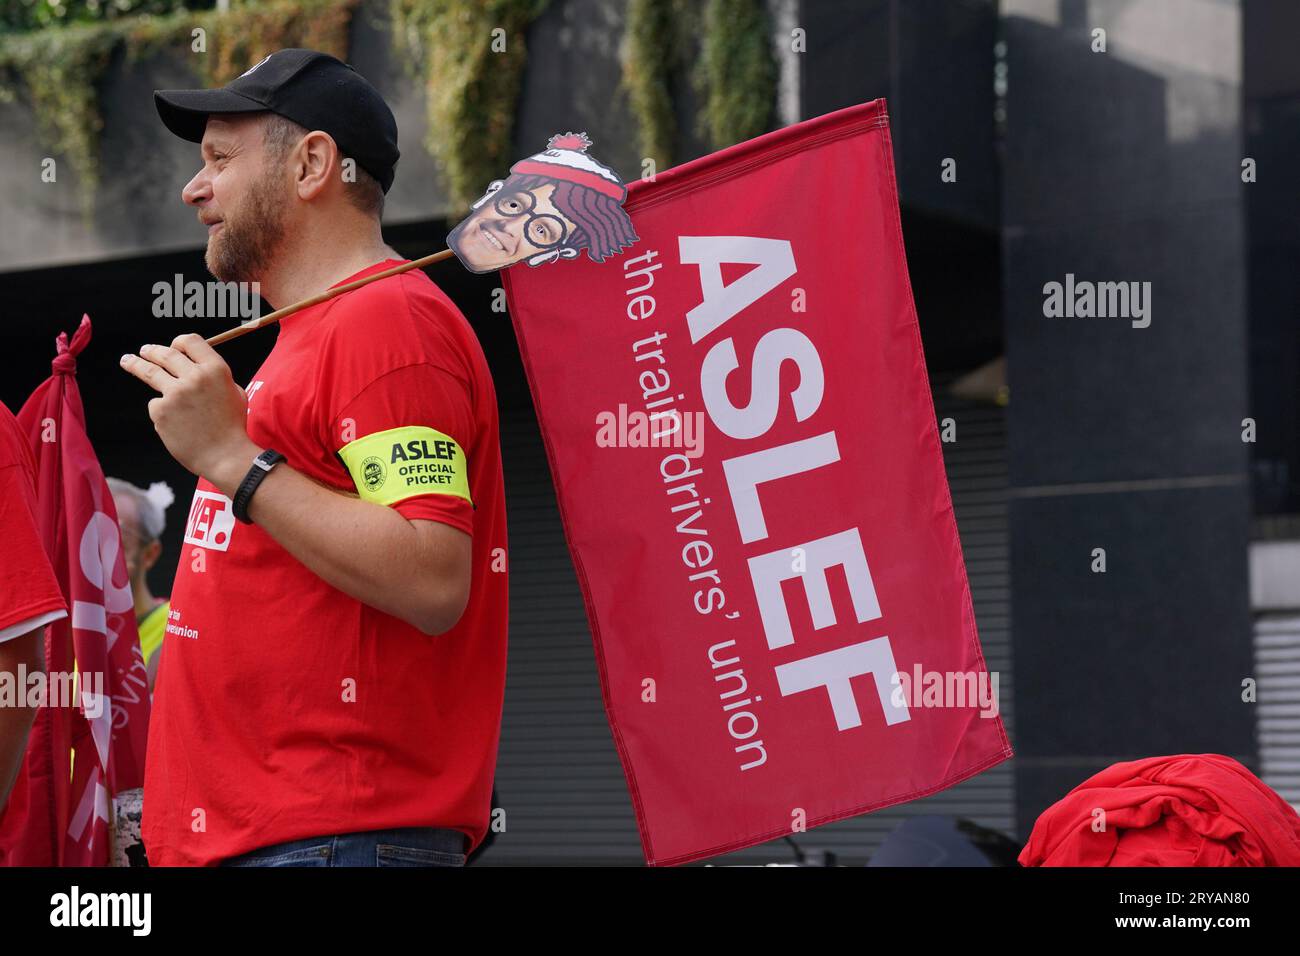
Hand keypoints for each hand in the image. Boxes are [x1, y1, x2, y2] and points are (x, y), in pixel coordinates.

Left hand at [120, 334, 258, 492]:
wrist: (224, 455)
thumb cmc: (231, 426)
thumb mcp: (234, 393)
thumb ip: (215, 377)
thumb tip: (196, 367)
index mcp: (216, 370)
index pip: (191, 341)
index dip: (179, 342)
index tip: (172, 346)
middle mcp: (194, 377)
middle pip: (166, 353)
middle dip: (152, 350)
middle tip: (144, 351)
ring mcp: (175, 393)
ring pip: (149, 371)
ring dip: (135, 363)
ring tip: (127, 361)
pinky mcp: (161, 411)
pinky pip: (156, 404)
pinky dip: (161, 410)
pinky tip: (173, 422)